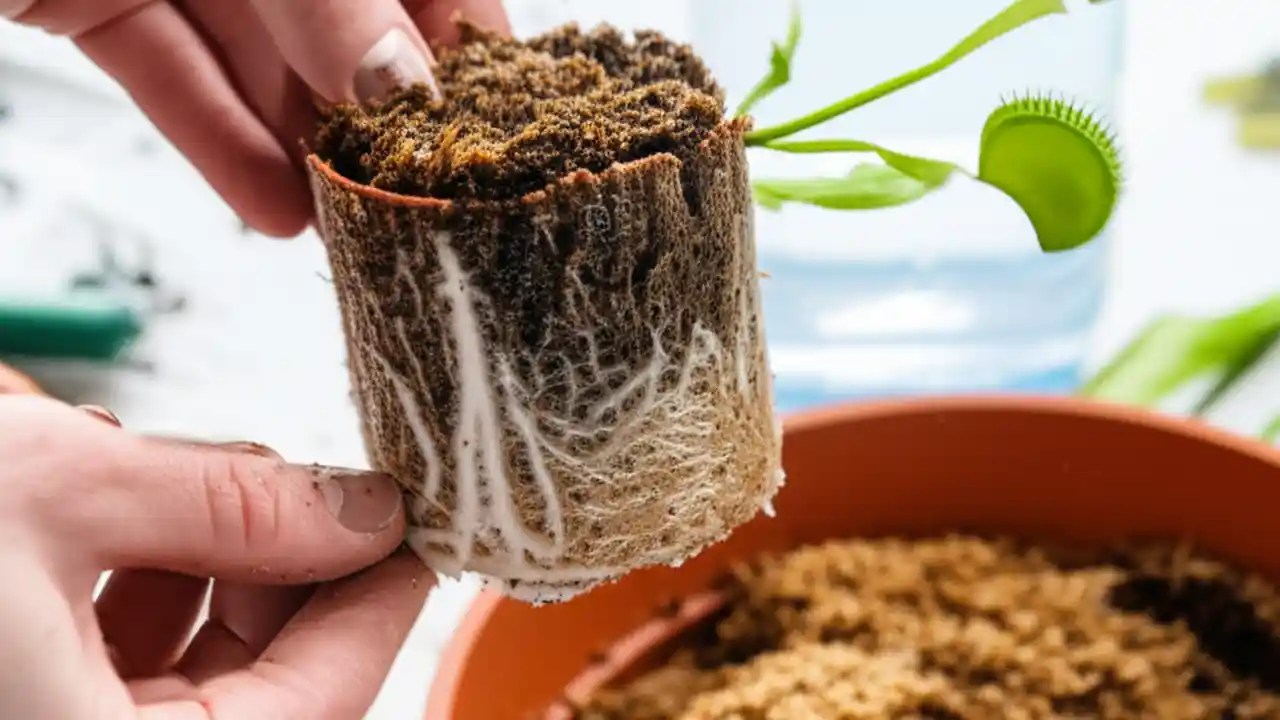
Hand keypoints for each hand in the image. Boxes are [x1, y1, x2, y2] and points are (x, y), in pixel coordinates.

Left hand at [0, 0, 509, 236]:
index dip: (462, 20)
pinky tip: (275, 211)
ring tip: (362, 230)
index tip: (504, 110)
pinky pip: (166, 65)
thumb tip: (404, 82)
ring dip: (308, 143)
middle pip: (334, 7)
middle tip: (428, 196)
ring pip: (255, 47)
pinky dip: (218, 138)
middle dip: (382, 104)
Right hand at [0, 395, 430, 719]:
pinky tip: (139, 513)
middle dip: (291, 576)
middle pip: (260, 694)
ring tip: (206, 482)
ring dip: (217, 574)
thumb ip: (231, 504)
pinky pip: (119, 674)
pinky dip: (147, 590)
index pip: (318, 703)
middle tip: (310, 489)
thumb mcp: (64, 494)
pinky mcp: (27, 705)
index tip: (409, 530)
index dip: (376, 605)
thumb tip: (364, 510)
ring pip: (191, 682)